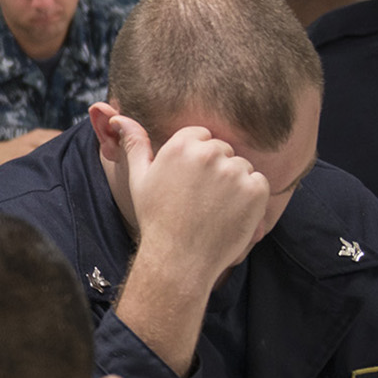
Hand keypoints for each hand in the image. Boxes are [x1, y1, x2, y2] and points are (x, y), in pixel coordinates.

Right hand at [118, 118, 269, 285]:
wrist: (178, 259)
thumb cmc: (156, 219)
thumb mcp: (139, 179)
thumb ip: (135, 144)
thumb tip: (118, 118)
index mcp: (182, 144)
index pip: (202, 136)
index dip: (197, 161)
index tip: (189, 184)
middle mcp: (210, 153)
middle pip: (224, 150)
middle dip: (217, 171)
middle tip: (200, 201)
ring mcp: (235, 171)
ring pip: (242, 167)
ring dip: (235, 185)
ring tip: (214, 210)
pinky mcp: (255, 190)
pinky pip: (259, 183)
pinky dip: (251, 199)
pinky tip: (230, 215)